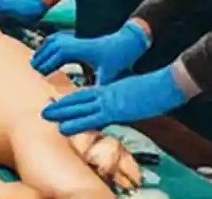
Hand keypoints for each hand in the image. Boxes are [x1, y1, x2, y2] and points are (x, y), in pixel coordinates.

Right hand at [30, 20, 150, 84]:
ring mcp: (77, 38)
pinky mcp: (78, 38)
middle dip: (41, 57)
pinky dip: (49, 46)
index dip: (48, 63)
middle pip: (52, 46)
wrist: (127, 41)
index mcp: (82, 49)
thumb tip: (95, 105)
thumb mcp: (109, 75)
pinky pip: (58, 39)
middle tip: (33, 70)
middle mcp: (77, 42)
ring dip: (44, 50)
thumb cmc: (119, 58)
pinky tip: (47, 55)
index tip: (41, 74)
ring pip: (53, 41)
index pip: (59, 54)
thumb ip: (99, 88)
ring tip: (36, 63)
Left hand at [41, 65, 187, 135]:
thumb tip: (123, 107)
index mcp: (112, 89)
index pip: (88, 94)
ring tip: (45, 116)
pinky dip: (75, 123)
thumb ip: (126, 99)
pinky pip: (90, 118)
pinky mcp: (114, 110)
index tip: (60, 103)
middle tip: (45, 110)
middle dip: (61, 105)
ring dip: (61, 112)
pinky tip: (63, 127)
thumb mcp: (137, 93)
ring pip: (79, 107)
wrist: (166, 82)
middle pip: (78, 99)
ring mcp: (109, 101)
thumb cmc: (157, 89)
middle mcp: (107, 93)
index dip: (73, 99)